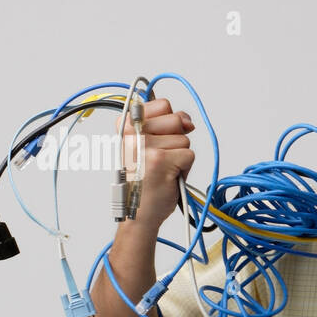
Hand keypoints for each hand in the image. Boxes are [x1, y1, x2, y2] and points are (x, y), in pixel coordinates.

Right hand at [116, 97, 195, 229]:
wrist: (138, 212)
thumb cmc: (144, 180)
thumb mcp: (149, 146)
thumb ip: (167, 125)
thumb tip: (187, 120)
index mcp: (127, 126)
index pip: (162, 104)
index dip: (170, 120)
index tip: (161, 136)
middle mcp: (133, 134)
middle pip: (176, 119)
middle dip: (177, 139)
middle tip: (162, 157)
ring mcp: (146, 146)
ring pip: (185, 140)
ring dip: (180, 157)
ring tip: (163, 170)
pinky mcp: (161, 160)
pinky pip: (189, 155)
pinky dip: (185, 169)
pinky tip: (168, 177)